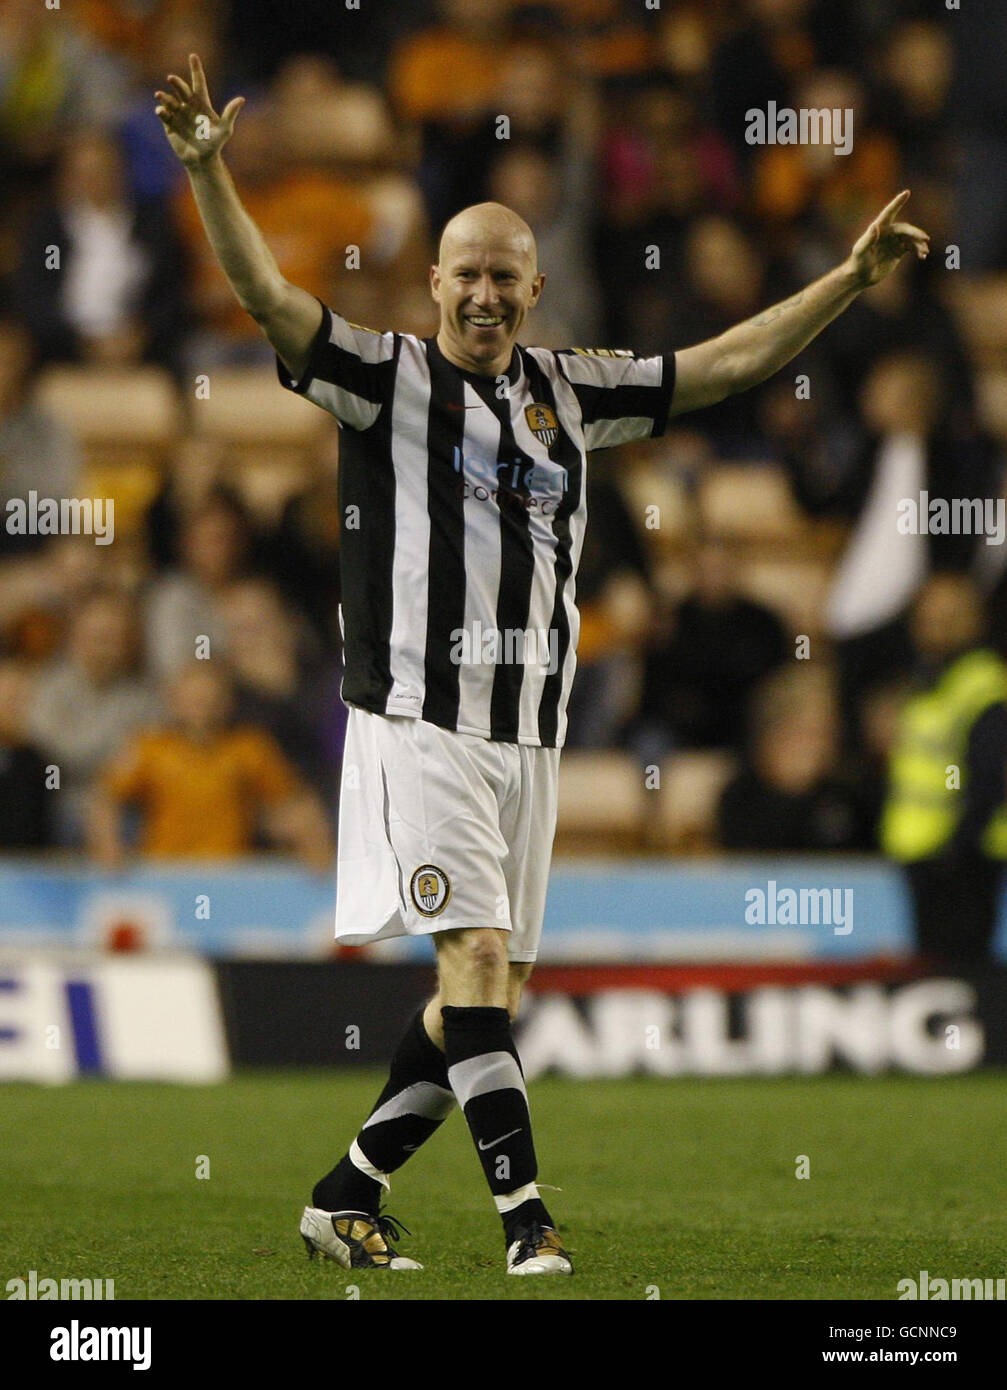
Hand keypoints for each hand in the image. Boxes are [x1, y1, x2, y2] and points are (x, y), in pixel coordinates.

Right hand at [155, 53, 244, 167]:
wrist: (201, 160)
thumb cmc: (215, 144)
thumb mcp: (225, 130)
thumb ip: (230, 114)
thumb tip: (241, 99)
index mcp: (201, 103)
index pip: (199, 82)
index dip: (196, 69)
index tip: (193, 56)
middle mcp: (188, 105)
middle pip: (181, 89)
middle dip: (177, 83)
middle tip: (172, 79)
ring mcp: (178, 114)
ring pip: (170, 100)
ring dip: (165, 97)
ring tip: (160, 96)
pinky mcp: (169, 124)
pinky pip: (163, 114)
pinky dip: (161, 111)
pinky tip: (160, 110)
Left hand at [847, 190, 929, 287]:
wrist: (861, 276)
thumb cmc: (858, 262)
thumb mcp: (861, 251)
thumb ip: (868, 239)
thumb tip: (875, 226)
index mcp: (879, 228)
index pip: (889, 213)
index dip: (897, 202)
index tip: (906, 192)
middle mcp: (888, 233)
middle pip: (905, 229)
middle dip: (916, 233)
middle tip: (925, 239)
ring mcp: (894, 242)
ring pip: (911, 238)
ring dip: (919, 243)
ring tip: (924, 251)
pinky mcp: (898, 251)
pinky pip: (912, 247)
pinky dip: (918, 250)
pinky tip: (923, 256)